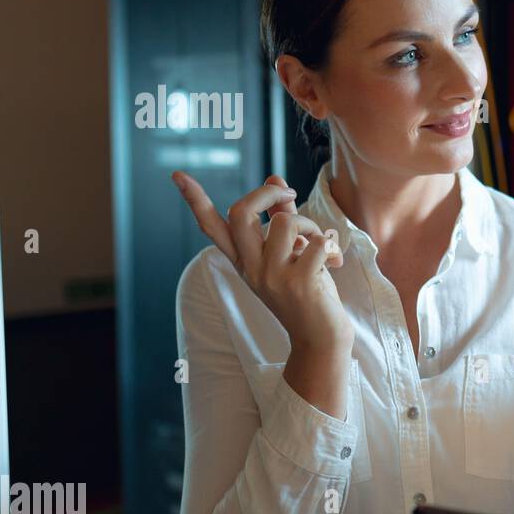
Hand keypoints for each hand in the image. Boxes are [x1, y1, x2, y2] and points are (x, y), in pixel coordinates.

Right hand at [171, 171, 352, 353]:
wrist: (321, 339)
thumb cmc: (307, 293)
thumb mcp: (288, 255)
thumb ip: (281, 217)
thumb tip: (276, 177)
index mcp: (243, 261)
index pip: (212, 227)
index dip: (195, 200)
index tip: (177, 174)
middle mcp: (251, 267)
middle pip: (240, 212)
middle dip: (268, 192)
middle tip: (289, 194)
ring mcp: (272, 276)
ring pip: (285, 222)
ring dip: (310, 224)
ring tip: (320, 244)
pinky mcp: (298, 283)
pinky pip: (316, 242)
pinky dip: (330, 245)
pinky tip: (335, 262)